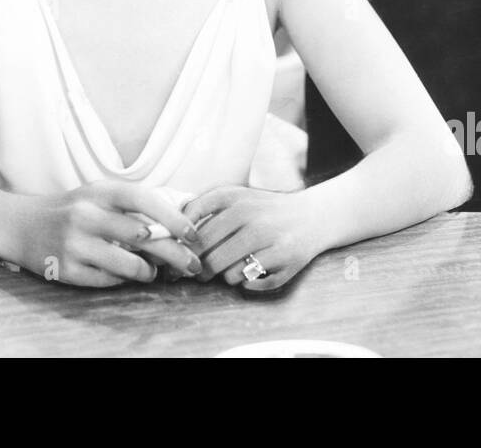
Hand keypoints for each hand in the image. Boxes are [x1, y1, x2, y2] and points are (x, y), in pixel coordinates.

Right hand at [13, 181, 200, 288]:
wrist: (23, 225)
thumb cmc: (73, 209)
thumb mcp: (100, 196)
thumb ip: (134, 207)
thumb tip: (177, 230)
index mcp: (101, 191)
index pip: (145, 200)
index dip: (174, 218)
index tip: (194, 235)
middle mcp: (87, 215)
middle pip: (144, 237)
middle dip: (175, 254)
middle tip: (193, 265)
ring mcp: (75, 243)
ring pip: (130, 264)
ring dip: (150, 272)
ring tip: (152, 271)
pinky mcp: (67, 269)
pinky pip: (109, 281)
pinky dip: (123, 280)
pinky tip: (124, 274)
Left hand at [183, 187, 320, 292]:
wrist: (312, 215)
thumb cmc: (263, 211)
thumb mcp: (234, 199)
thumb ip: (202, 211)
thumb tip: (167, 238)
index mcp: (232, 197)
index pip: (189, 224)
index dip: (178, 245)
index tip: (177, 255)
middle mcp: (249, 214)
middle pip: (205, 253)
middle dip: (196, 268)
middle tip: (197, 273)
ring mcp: (268, 236)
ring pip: (226, 272)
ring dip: (223, 276)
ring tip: (230, 268)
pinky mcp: (285, 258)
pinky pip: (248, 283)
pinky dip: (244, 283)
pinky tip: (251, 272)